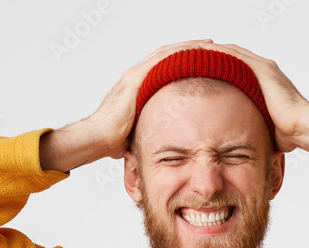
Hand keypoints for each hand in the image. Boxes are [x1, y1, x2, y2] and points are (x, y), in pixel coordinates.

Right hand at [86, 38, 217, 159]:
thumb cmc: (112, 140)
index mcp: (136, 88)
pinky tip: (195, 50)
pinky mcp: (135, 78)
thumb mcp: (138, 130)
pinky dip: (180, 53)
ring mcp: (134, 76)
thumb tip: (162, 140)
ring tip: (209, 45)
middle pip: (166, 57)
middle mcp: (134, 77)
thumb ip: (150, 128)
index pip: (163, 69)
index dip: (182, 63)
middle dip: (189, 51)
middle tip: (210, 48)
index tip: (201, 63)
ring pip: (166, 54)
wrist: (98, 138)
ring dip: (188, 48)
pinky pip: (161, 59)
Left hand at [197, 42, 308, 157]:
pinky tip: (200, 52)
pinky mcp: (262, 69)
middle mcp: (264, 71)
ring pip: (230, 53)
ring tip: (189, 53)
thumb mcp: (263, 128)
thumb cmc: (289, 134)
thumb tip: (241, 147)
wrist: (302, 128)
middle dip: (211, 58)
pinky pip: (233, 55)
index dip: (217, 69)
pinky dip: (216, 52)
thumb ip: (251, 128)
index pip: (235, 70)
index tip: (199, 73)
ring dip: (210, 52)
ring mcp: (263, 68)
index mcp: (264, 83)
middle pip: (231, 58)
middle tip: (189, 59)